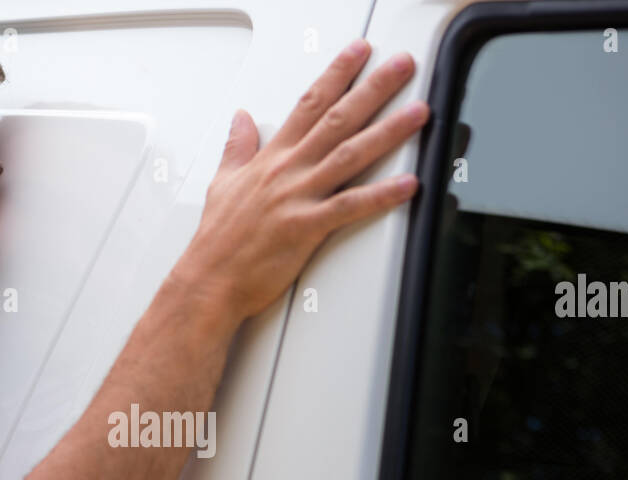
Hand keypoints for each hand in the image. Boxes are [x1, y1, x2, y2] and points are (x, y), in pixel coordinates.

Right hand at [174, 40, 428, 323]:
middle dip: (373, 88)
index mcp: (272, 158)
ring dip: (387, 132)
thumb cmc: (217, 239)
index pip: (309, 103)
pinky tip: (407, 185)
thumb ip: (238, 147)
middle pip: (337, 118)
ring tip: (417, 113)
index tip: (358, 54)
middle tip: (402, 66)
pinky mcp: (306, 228)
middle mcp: (288, 171)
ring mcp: (298, 197)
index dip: (337, 74)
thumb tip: (240, 120)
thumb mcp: (223, 182)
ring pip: (350, 155)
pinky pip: (350, 207)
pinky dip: (380, 195)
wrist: (210, 279)